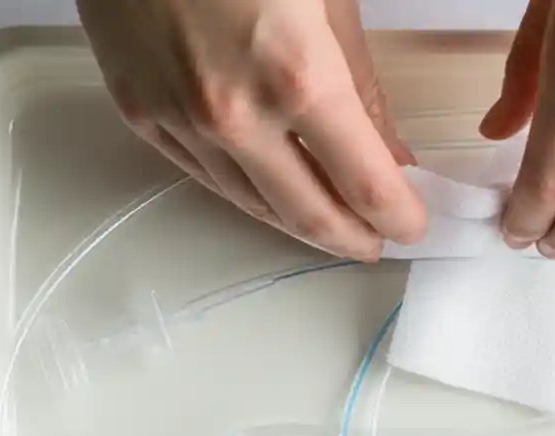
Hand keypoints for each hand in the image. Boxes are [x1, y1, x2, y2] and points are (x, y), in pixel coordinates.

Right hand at [76, 0, 425, 260]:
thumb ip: (363, 86)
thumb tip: (393, 154)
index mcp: (298, 76)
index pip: (367, 185)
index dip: (400, 217)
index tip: (415, 224)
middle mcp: (235, 114)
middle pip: (310, 215)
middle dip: (354, 238)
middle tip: (377, 241)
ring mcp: (180, 118)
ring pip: (253, 204)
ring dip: (300, 223)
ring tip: (332, 223)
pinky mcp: (139, 112)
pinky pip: (205, 176)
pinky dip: (248, 192)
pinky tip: (272, 191)